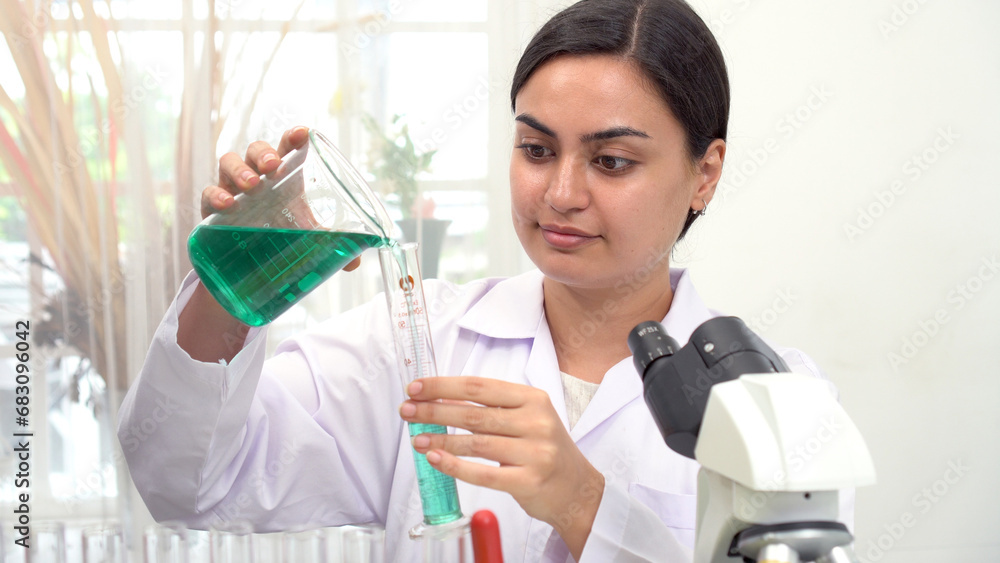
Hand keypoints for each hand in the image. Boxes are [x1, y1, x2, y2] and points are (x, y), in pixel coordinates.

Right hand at [199, 126, 358, 271]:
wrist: (246, 266)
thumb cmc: (280, 236)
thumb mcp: (305, 238)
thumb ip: (331, 244)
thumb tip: (354, 261)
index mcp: (284, 176)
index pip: (287, 148)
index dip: (293, 137)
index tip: (302, 133)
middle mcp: (257, 176)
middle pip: (256, 150)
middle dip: (263, 153)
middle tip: (272, 166)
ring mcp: (233, 189)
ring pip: (229, 162)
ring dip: (239, 170)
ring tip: (251, 184)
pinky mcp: (213, 209)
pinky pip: (209, 193)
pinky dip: (216, 195)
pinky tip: (226, 204)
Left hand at [399, 377, 604, 558]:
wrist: (577, 488)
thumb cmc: (544, 451)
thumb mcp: (527, 419)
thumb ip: (490, 409)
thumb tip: (441, 401)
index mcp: (532, 399)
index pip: (480, 386)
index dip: (444, 386)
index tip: (417, 387)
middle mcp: (536, 421)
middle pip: (474, 412)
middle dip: (434, 410)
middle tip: (408, 410)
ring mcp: (534, 451)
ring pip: (475, 442)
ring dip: (440, 440)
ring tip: (416, 439)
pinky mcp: (528, 480)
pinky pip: (483, 472)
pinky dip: (455, 466)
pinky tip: (435, 460)